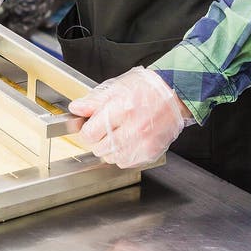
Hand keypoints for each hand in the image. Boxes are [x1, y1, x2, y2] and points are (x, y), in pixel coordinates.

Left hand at [68, 67, 187, 167]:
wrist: (174, 94)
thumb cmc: (146, 88)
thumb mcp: (117, 87)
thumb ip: (94, 100)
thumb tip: (76, 108)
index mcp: (122, 108)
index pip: (90, 133)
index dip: (86, 130)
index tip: (89, 127)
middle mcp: (133, 128)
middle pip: (99, 148)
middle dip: (97, 140)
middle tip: (104, 128)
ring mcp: (143, 143)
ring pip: (111, 158)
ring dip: (109, 149)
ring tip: (117, 133)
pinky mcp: (150, 152)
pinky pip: (126, 163)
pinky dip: (122, 155)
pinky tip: (127, 141)